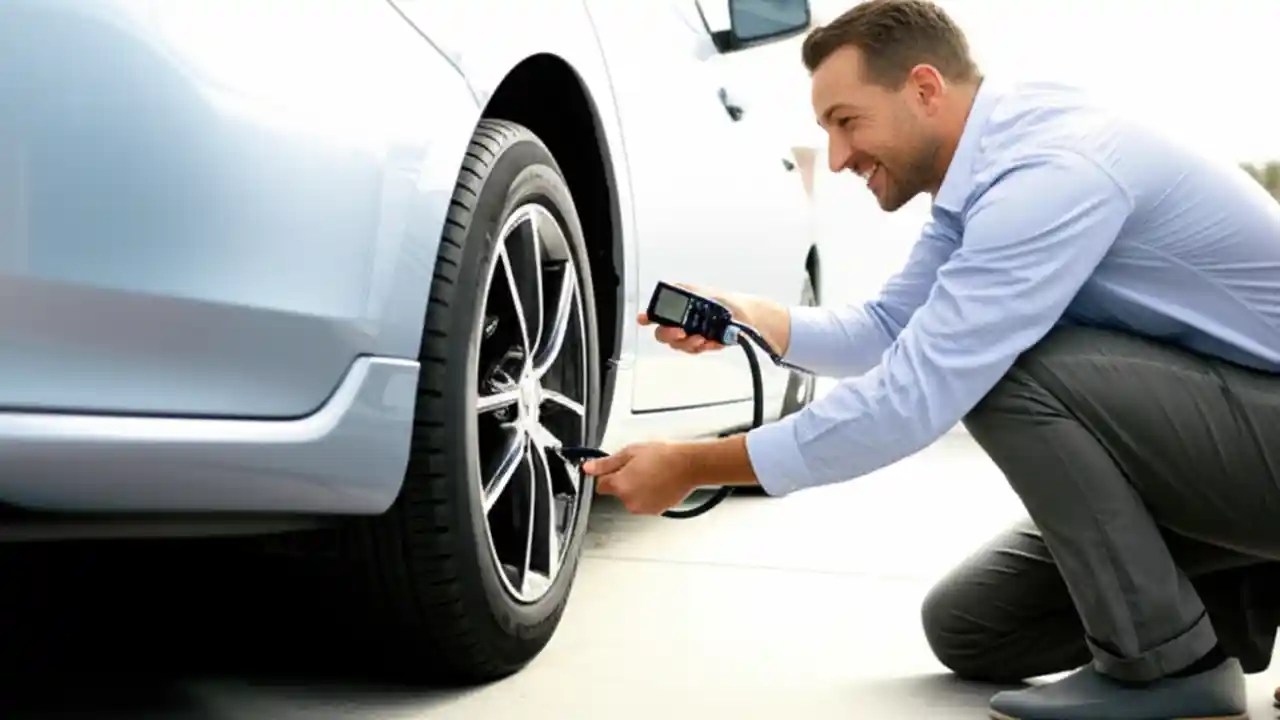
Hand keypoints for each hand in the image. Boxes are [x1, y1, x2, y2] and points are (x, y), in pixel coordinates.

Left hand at [581, 442, 695, 514]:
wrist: (688, 466)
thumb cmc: (663, 457)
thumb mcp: (630, 453)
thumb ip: (606, 463)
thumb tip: (588, 468)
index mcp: (619, 485)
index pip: (601, 485)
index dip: (607, 475)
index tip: (615, 468)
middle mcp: (629, 501)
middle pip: (617, 492)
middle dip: (624, 481)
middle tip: (639, 466)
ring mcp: (643, 508)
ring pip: (631, 498)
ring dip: (637, 488)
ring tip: (652, 473)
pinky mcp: (655, 511)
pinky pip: (645, 503)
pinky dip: (649, 495)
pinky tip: (658, 482)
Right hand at [637, 283, 750, 354]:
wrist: (748, 317)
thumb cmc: (727, 302)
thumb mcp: (705, 292)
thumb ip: (687, 292)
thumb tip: (671, 288)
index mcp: (679, 308)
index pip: (657, 314)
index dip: (648, 317)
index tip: (644, 319)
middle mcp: (682, 322)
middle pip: (663, 334)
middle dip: (669, 334)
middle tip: (680, 332)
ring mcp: (691, 335)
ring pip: (679, 345)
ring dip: (689, 343)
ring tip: (701, 338)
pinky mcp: (702, 345)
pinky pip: (696, 351)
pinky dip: (703, 347)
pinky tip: (711, 341)